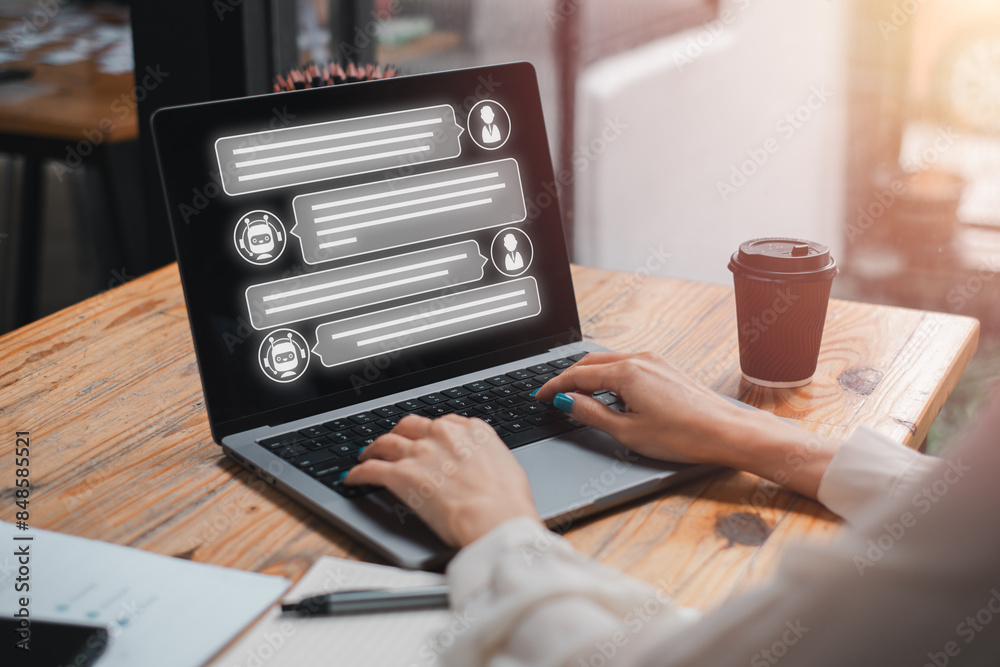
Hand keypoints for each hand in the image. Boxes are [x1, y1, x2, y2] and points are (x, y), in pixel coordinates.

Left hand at [344, 414, 540, 547]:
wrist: (496, 518)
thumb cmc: (507, 501)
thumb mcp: (506, 466)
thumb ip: (486, 457)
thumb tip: (481, 465)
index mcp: (471, 430)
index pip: (443, 423)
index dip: (429, 432)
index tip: (425, 439)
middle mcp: (443, 435)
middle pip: (410, 426)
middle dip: (398, 433)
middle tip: (392, 442)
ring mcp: (420, 453)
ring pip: (386, 443)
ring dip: (373, 448)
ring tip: (366, 455)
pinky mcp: (402, 475)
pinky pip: (371, 469)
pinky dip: (358, 473)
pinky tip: (352, 478)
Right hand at [535, 352, 837, 497]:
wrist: (726, 432)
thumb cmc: (683, 435)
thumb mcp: (627, 431)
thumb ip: (591, 414)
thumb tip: (566, 402)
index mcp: (625, 372)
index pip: (577, 375)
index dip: (554, 387)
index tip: (540, 396)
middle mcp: (639, 359)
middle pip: (591, 363)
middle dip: (569, 378)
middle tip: (554, 397)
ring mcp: (655, 361)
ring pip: (610, 362)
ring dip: (589, 376)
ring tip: (578, 398)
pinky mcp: (666, 369)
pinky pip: (627, 365)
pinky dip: (609, 376)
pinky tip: (610, 394)